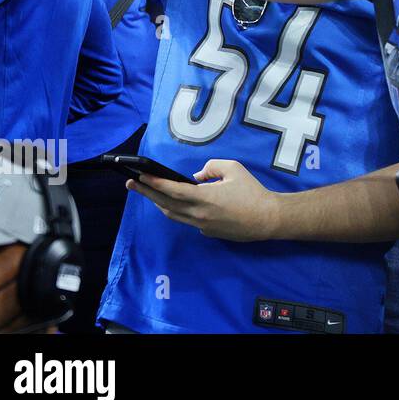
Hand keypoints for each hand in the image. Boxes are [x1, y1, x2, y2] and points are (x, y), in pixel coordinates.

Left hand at [126, 160, 280, 240]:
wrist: (267, 219)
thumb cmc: (252, 192)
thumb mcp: (235, 169)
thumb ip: (212, 167)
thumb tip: (196, 176)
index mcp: (204, 197)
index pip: (172, 190)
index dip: (154, 183)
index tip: (139, 176)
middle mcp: (198, 214)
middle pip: (165, 203)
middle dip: (146, 192)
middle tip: (131, 183)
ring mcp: (201, 225)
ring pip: (172, 214)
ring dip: (159, 202)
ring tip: (149, 192)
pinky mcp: (207, 232)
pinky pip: (187, 219)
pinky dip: (178, 210)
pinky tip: (179, 203)